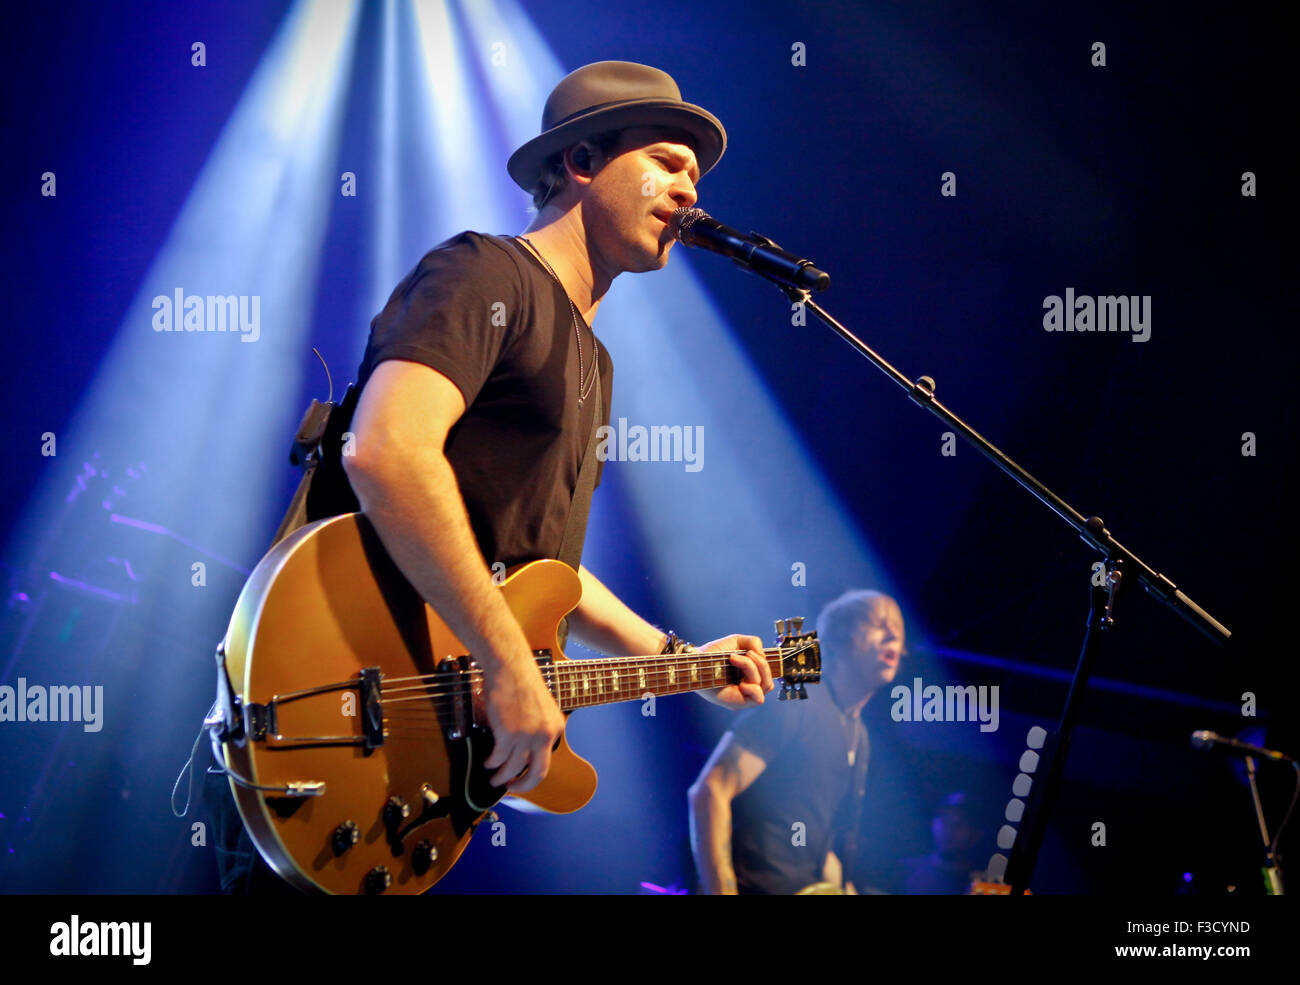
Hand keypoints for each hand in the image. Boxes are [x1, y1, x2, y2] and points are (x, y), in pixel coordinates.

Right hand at [480, 652, 565, 792]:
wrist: (510, 667)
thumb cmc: (521, 684)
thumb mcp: (540, 708)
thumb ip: (538, 729)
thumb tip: (526, 753)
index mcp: (556, 728)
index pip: (546, 759)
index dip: (532, 773)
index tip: (521, 777)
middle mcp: (546, 734)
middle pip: (538, 773)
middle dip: (524, 786)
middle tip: (512, 789)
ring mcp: (528, 735)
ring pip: (514, 768)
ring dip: (502, 777)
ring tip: (494, 778)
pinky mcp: (509, 733)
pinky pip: (499, 758)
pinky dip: (492, 763)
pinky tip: (488, 763)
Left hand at [696, 634, 771, 707]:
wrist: (696, 662)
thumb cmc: (713, 653)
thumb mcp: (736, 641)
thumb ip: (753, 642)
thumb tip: (762, 654)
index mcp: (749, 674)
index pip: (768, 673)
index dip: (764, 661)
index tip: (750, 651)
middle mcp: (748, 686)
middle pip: (769, 679)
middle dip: (760, 663)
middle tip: (746, 654)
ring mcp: (744, 695)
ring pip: (765, 685)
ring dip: (753, 669)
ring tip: (736, 660)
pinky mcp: (738, 702)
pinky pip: (759, 698)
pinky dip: (753, 686)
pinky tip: (740, 681)